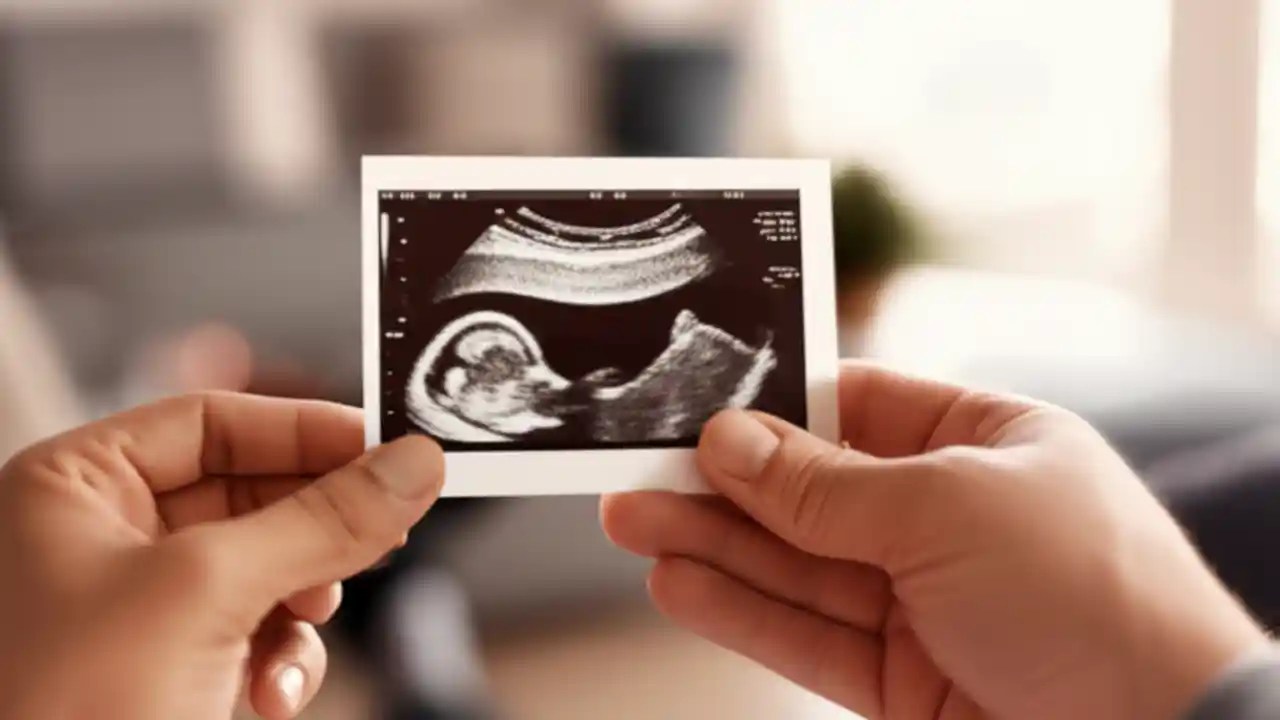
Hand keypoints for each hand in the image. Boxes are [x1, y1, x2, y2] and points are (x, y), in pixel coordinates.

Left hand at [0, 393, 442, 719]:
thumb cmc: (68, 712)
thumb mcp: (207, 594)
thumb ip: (321, 520)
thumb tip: (414, 463)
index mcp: (75, 486)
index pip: (213, 421)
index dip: (305, 430)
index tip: (388, 446)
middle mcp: (102, 534)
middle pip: (252, 492)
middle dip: (314, 528)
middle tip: (385, 530)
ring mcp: (135, 605)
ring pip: (266, 564)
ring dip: (304, 601)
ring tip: (309, 624)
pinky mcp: (166, 665)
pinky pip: (255, 631)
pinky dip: (283, 658)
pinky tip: (274, 694)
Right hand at [602, 363, 1267, 719]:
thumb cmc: (1095, 595)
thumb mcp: (947, 508)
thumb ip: (824, 484)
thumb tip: (732, 440)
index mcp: (986, 444)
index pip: (860, 406)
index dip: (778, 406)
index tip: (700, 406)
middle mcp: (951, 519)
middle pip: (811, 491)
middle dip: (722, 483)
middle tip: (635, 471)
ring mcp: (925, 602)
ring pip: (796, 565)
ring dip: (712, 545)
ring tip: (630, 522)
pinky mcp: (903, 680)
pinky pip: (806, 635)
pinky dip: (742, 611)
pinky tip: (680, 583)